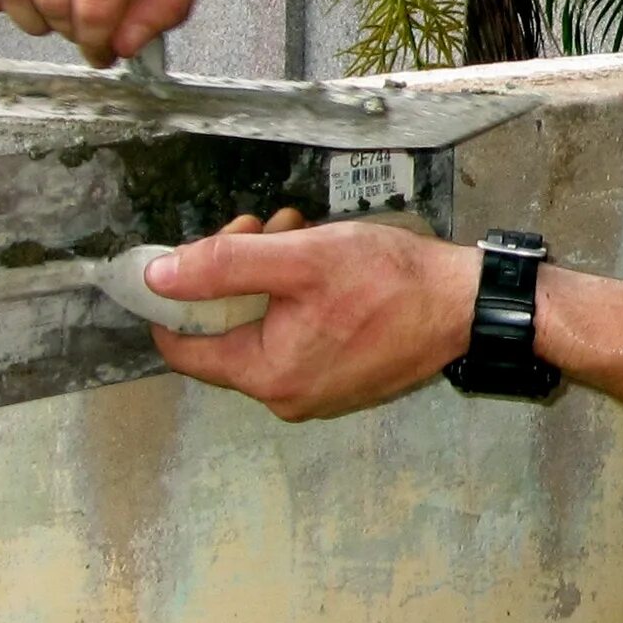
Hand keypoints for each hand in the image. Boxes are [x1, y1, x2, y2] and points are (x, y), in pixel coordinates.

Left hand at [146, 211, 480, 419]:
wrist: (465, 304)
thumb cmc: (392, 281)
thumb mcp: (302, 258)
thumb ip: (224, 265)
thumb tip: (157, 277)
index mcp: (268, 374)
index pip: (181, 345)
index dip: (179, 293)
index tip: (202, 249)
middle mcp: (286, 396)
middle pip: (224, 331)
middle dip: (235, 272)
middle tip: (265, 227)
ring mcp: (315, 392)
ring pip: (261, 329)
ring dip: (268, 278)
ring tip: (300, 234)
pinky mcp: (341, 379)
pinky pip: (295, 339)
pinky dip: (296, 299)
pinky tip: (320, 265)